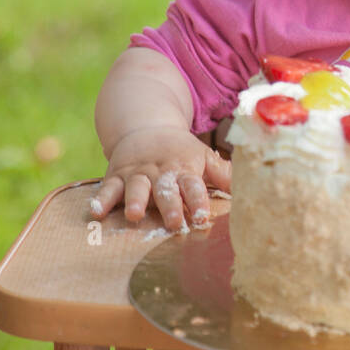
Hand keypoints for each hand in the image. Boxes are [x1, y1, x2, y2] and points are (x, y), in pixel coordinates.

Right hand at [93, 126, 231, 230]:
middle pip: (166, 189)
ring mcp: (137, 173)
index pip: (193, 185)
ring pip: (136, 188)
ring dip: (136, 201)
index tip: (203, 216)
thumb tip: (252, 186)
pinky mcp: (116, 176)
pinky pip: (108, 188)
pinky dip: (102, 199)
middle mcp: (160, 171)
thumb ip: (223, 174)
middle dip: (170, 206)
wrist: (145, 127)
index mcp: (184, 168)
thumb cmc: (180, 151)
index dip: (198, 200)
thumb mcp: (203, 157)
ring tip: (135, 215)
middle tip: (173, 222)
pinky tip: (96, 212)